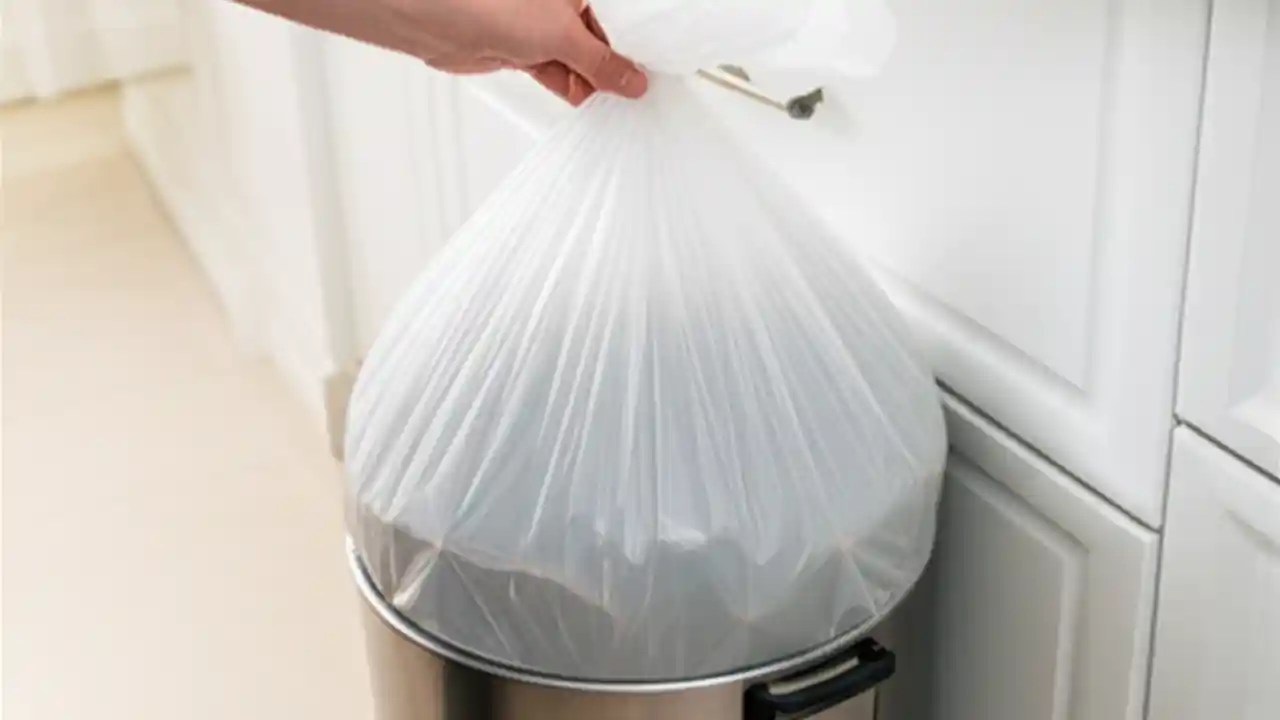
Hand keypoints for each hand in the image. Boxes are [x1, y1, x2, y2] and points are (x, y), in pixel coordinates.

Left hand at [397, 0, 647, 104]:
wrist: (435, 19)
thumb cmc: (491, 3)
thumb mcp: (562, 34)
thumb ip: (602, 62)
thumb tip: (632, 80)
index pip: (620, 16)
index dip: (638, 41)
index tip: (656, 68)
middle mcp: (561, 3)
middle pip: (602, 38)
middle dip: (618, 65)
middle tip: (639, 91)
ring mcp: (541, 26)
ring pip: (580, 58)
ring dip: (596, 81)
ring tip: (619, 103)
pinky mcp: (523, 49)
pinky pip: (559, 71)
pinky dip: (575, 88)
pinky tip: (592, 103)